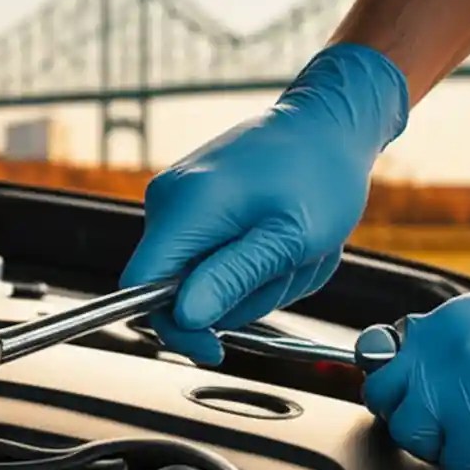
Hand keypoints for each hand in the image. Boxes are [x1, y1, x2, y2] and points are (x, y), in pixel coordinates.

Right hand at [120, 44, 407, 364]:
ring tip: (291, 249)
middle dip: (237, 298)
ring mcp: (179, 201)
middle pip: (176, 291)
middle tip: (287, 267)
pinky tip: (280, 242)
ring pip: (200, 280)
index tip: (216, 346)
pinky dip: (252, 264)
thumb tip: (186, 316)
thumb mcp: (290, 237)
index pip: (140, 288)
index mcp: (186, 207)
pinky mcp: (194, 206)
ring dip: (254, 281)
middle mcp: (169, 202)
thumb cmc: (321, 172)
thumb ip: (234, 277)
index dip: (174, 328)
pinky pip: (211, 260)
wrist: (329, 123)